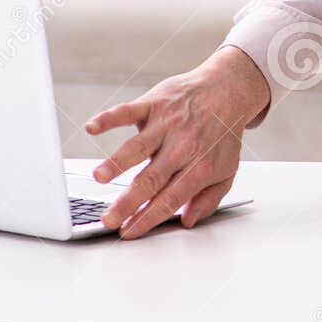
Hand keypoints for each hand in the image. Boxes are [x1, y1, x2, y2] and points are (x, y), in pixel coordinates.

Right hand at [85, 45, 270, 238]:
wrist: (228, 89)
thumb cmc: (223, 133)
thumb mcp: (228, 171)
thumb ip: (209, 199)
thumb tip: (188, 221)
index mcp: (199, 167)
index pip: (170, 199)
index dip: (148, 218)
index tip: (128, 232)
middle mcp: (182, 147)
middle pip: (151, 179)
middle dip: (128, 202)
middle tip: (109, 219)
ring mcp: (167, 124)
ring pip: (138, 147)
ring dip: (117, 162)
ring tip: (99, 178)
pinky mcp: (154, 104)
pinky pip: (128, 111)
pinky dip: (109, 118)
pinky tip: (92, 127)